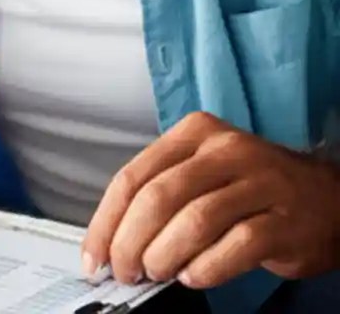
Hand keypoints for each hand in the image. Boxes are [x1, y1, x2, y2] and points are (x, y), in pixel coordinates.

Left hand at [83, 112, 339, 288]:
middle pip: (158, 198)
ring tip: (157, 273)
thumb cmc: (251, 189)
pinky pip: (237, 246)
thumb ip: (158, 195)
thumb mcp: (201, 173)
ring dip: (165, 256)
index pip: (133, 177)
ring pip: (194, 221)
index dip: (106, 222)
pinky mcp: (286, 220)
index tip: (93, 256)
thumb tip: (110, 241)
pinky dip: (206, 267)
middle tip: (124, 271)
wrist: (326, 199)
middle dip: (130, 243)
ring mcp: (261, 182)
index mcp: (194, 134)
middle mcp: (227, 150)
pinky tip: (194, 276)